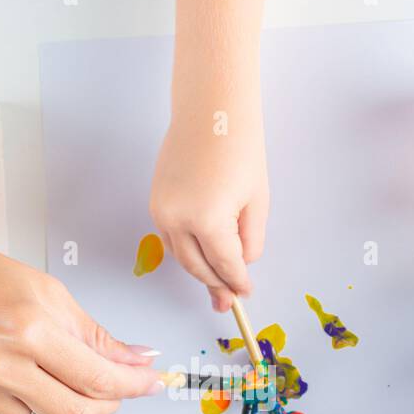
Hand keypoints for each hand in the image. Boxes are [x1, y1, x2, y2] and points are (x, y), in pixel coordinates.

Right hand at [0, 220, 162, 413]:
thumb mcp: (41, 289)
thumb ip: (90, 332)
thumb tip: (135, 357)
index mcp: (31, 329)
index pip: (101, 376)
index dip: (135, 384)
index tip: (152, 381)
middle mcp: (6, 367)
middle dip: (111, 406)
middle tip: (121, 389)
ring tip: (82, 391)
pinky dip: (42, 412)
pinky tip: (41, 387)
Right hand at [150, 107, 268, 310]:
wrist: (210, 111)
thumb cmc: (239, 148)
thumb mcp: (257, 200)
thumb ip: (250, 239)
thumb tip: (240, 264)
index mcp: (207, 219)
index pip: (225, 264)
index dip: (237, 282)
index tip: (246, 293)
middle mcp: (177, 219)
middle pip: (198, 266)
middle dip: (215, 285)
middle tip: (228, 302)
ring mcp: (161, 211)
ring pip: (181, 256)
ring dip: (199, 272)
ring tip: (216, 287)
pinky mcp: (156, 202)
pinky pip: (170, 238)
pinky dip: (186, 252)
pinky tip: (200, 259)